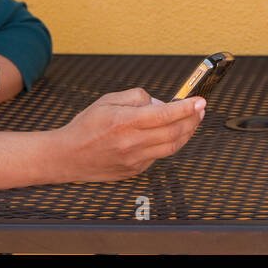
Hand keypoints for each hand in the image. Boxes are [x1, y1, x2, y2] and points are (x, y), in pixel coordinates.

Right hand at [52, 87, 205, 182]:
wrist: (67, 157)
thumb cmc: (85, 126)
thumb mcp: (108, 100)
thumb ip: (137, 97)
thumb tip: (159, 103)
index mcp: (126, 122)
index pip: (166, 114)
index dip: (187, 108)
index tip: (200, 101)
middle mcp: (133, 143)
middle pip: (174, 133)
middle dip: (192, 120)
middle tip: (199, 110)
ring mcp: (135, 160)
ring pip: (171, 148)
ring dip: (186, 134)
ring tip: (191, 122)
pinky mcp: (134, 170)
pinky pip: (159, 157)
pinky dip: (169, 145)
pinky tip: (169, 135)